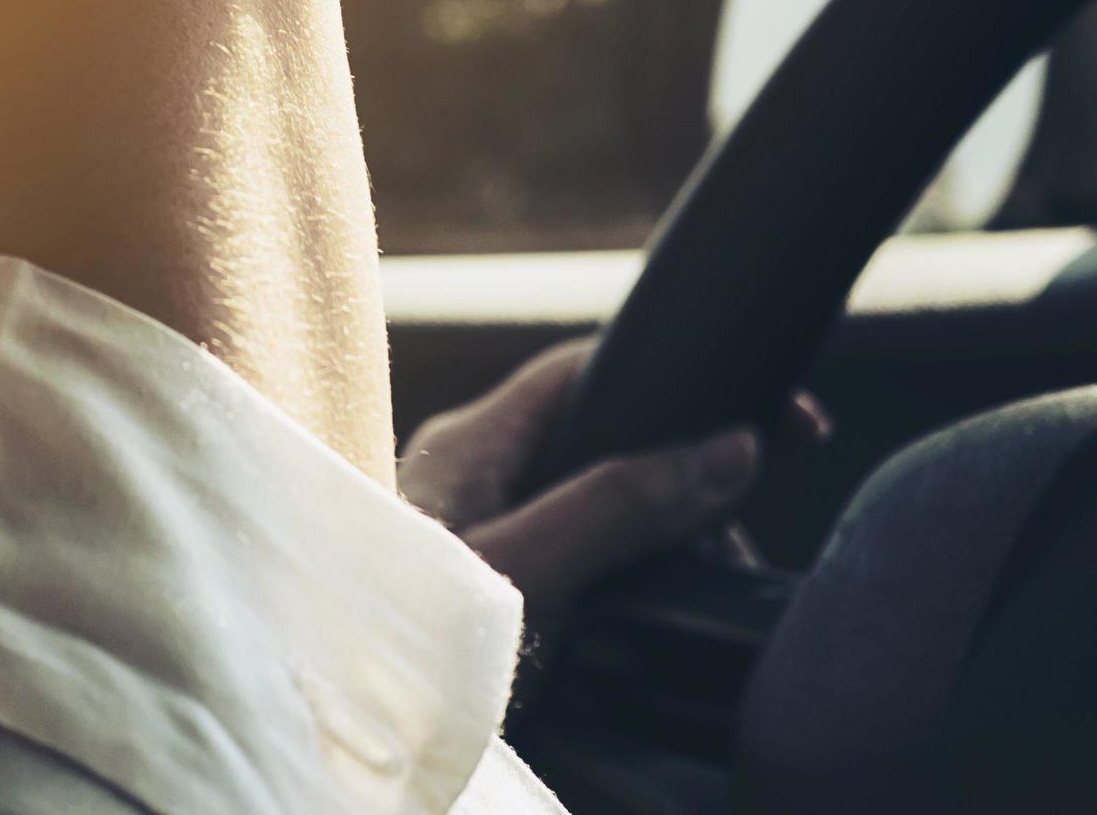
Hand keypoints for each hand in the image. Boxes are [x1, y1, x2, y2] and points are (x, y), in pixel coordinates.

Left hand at [399, 339, 828, 619]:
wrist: (317, 726)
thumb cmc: (391, 638)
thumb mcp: (520, 569)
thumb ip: (618, 507)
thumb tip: (732, 446)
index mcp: (471, 442)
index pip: (593, 370)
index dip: (687, 379)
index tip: (779, 418)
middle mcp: (469, 478)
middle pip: (605, 445)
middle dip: (689, 482)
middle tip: (749, 544)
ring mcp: (472, 537)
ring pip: (597, 513)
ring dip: (667, 544)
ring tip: (720, 590)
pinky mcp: (479, 600)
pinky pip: (578, 569)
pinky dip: (632, 588)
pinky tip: (665, 625)